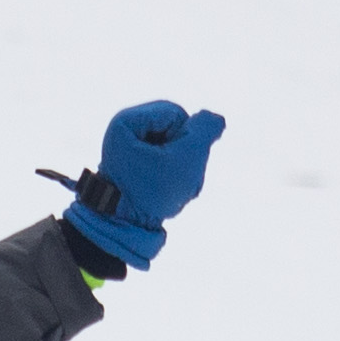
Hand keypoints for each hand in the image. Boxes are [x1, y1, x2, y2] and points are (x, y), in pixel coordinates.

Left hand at [59, 100, 225, 270]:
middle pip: (178, 127)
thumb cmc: (149, 194)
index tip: (161, 165)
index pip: (177, 115)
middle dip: (184, 152)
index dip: (182, 141)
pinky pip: (172, 155)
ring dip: (182, 163)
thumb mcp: (185, 159)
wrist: (124, 225)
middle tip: (168, 176)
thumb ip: (205, 132)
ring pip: (178, 142)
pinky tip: (166, 186)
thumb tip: (215, 118)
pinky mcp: (140, 157)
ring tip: (166, 183)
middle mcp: (126, 127)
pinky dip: (176, 171)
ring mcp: (133, 142)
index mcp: (127, 121)